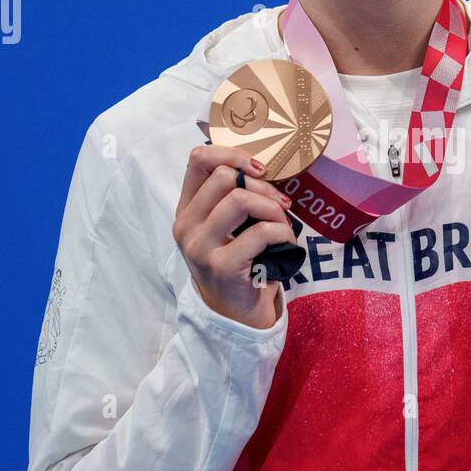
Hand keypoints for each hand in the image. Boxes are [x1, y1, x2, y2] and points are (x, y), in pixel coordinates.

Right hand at [172, 145, 295, 330]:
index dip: (232, 154)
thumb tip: (262, 166)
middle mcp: (186, 226)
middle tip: (279, 203)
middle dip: (261, 185)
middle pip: (224, 176)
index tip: (259, 168)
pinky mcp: (223, 266)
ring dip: (273, 209)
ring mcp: (201, 247)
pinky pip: (261, 232)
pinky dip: (283, 232)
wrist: (236, 315)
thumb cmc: (240, 263)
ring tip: (282, 225)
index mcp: (186, 209)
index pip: (198, 160)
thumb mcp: (227, 227)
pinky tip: (285, 243)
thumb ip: (233, 197)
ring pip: (241, 199)